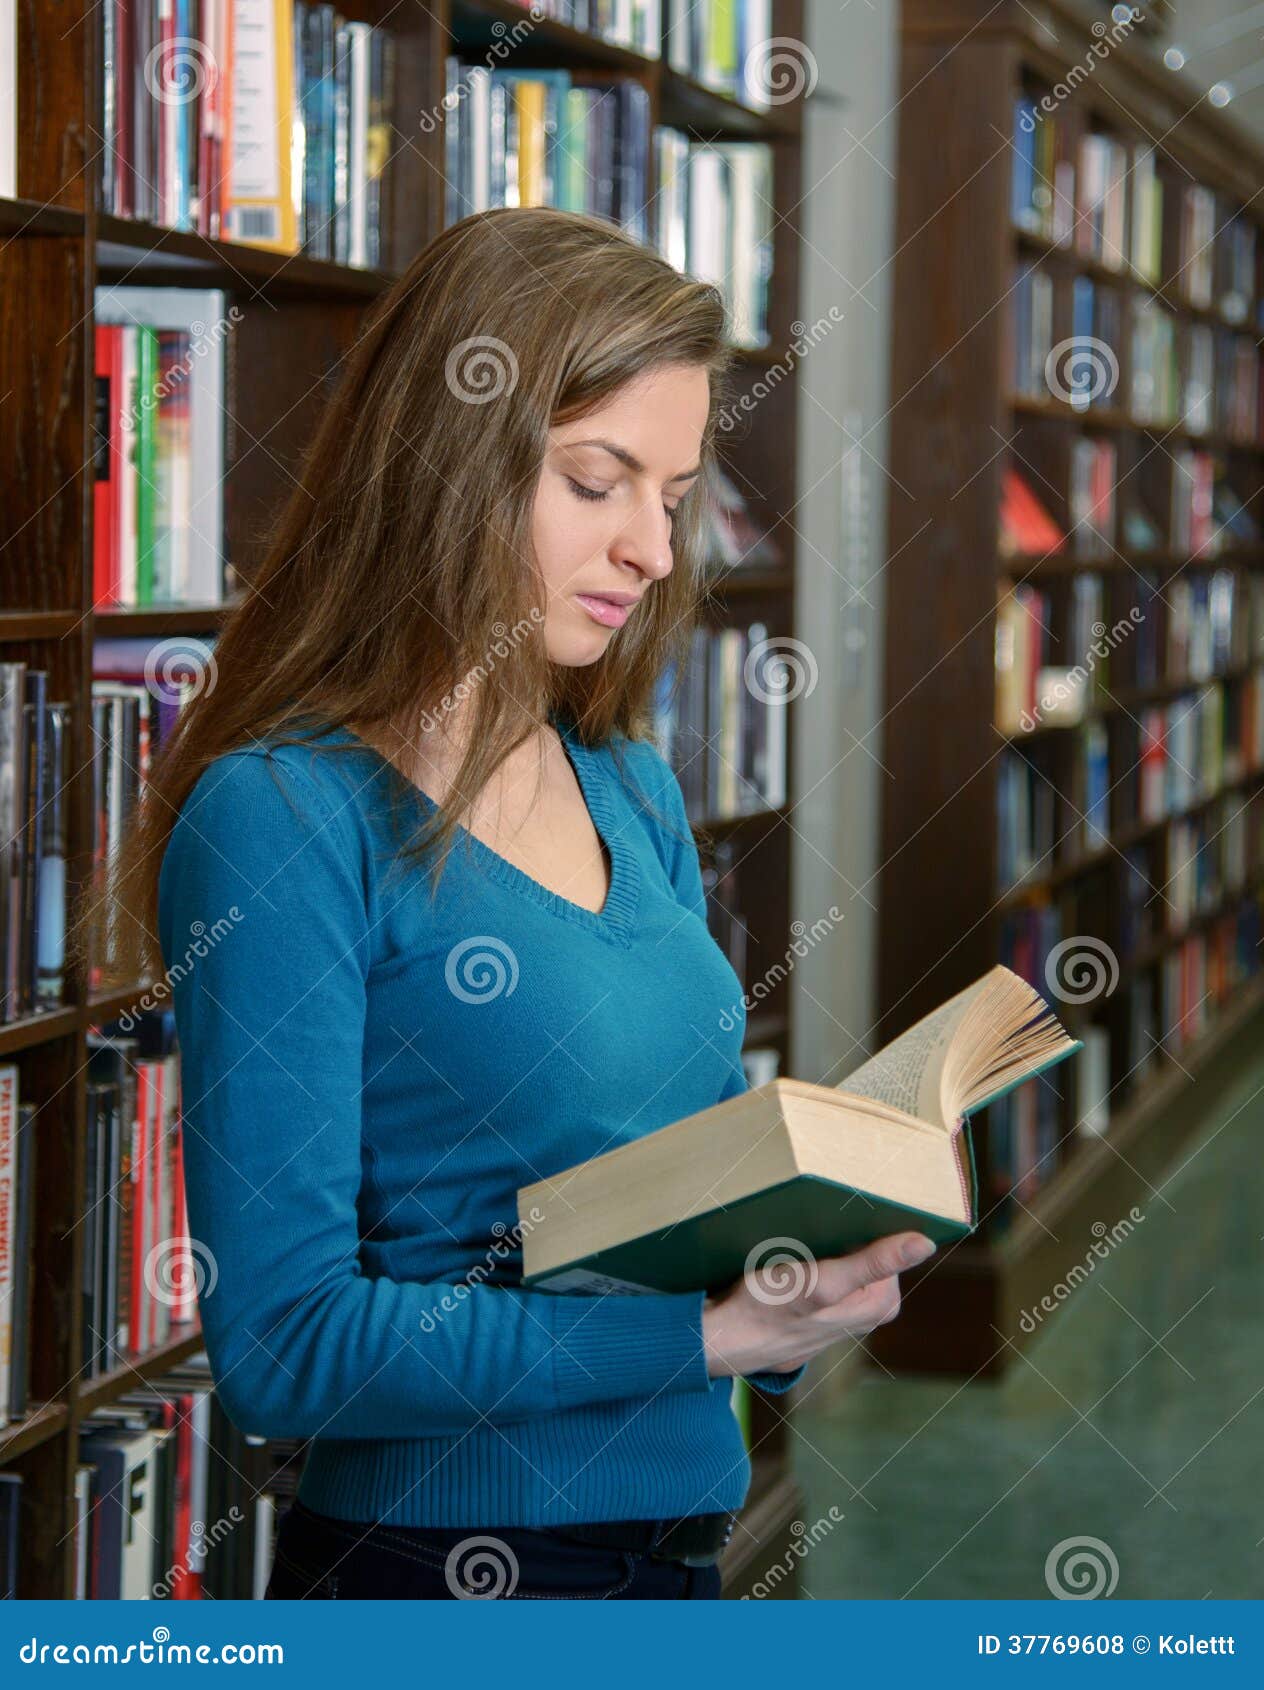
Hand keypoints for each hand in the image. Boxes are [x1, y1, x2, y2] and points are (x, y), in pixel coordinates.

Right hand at [700, 1231, 937, 1378]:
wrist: (721, 1337)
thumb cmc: (771, 1309)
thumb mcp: (824, 1281)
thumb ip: (873, 1262)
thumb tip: (925, 1244)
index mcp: (877, 1304)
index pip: (894, 1249)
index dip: (875, 1225)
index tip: (854, 1205)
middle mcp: (862, 1313)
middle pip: (870, 1255)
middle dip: (851, 1233)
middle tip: (824, 1215)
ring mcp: (833, 1315)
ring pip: (845, 1262)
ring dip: (828, 1242)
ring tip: (806, 1229)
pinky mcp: (808, 1313)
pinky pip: (822, 1272)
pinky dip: (810, 1256)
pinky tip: (789, 1249)